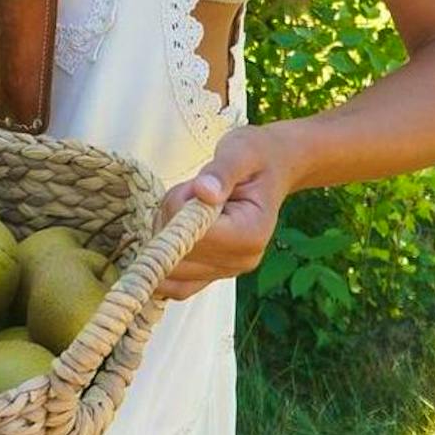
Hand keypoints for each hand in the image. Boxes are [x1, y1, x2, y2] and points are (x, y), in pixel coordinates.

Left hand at [154, 125, 296, 299]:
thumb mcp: (241, 151)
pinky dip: (165, 253)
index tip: (195, 184)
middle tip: (191, 190)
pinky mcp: (212, 272)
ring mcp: (226, 271)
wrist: (270, 168)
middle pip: (179, 256)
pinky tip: (177, 224)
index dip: (181, 209)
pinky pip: (177, 283)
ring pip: (171, 269)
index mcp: (251, 234)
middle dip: (170, 220)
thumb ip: (221, 171)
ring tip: (188, 203)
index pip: (198, 236)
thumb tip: (203, 192)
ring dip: (164, 232)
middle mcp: (241, 260)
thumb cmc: (256, 157)